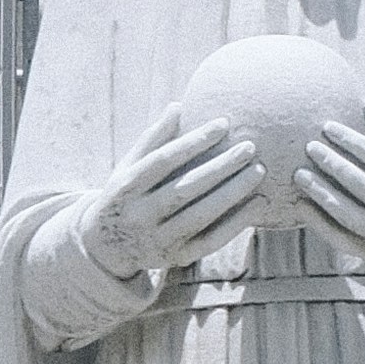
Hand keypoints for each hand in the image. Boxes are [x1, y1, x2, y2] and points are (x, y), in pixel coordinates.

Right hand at [78, 106, 265, 295]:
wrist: (106, 249)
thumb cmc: (124, 196)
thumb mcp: (128, 167)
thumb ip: (152, 139)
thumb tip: (178, 105)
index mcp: (125, 187)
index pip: (163, 160)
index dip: (194, 141)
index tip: (224, 123)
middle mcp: (140, 216)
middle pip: (185, 189)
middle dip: (220, 167)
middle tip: (249, 146)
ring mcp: (158, 240)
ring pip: (200, 216)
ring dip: (232, 193)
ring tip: (258, 170)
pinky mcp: (176, 258)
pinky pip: (210, 241)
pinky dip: (235, 223)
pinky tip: (257, 203)